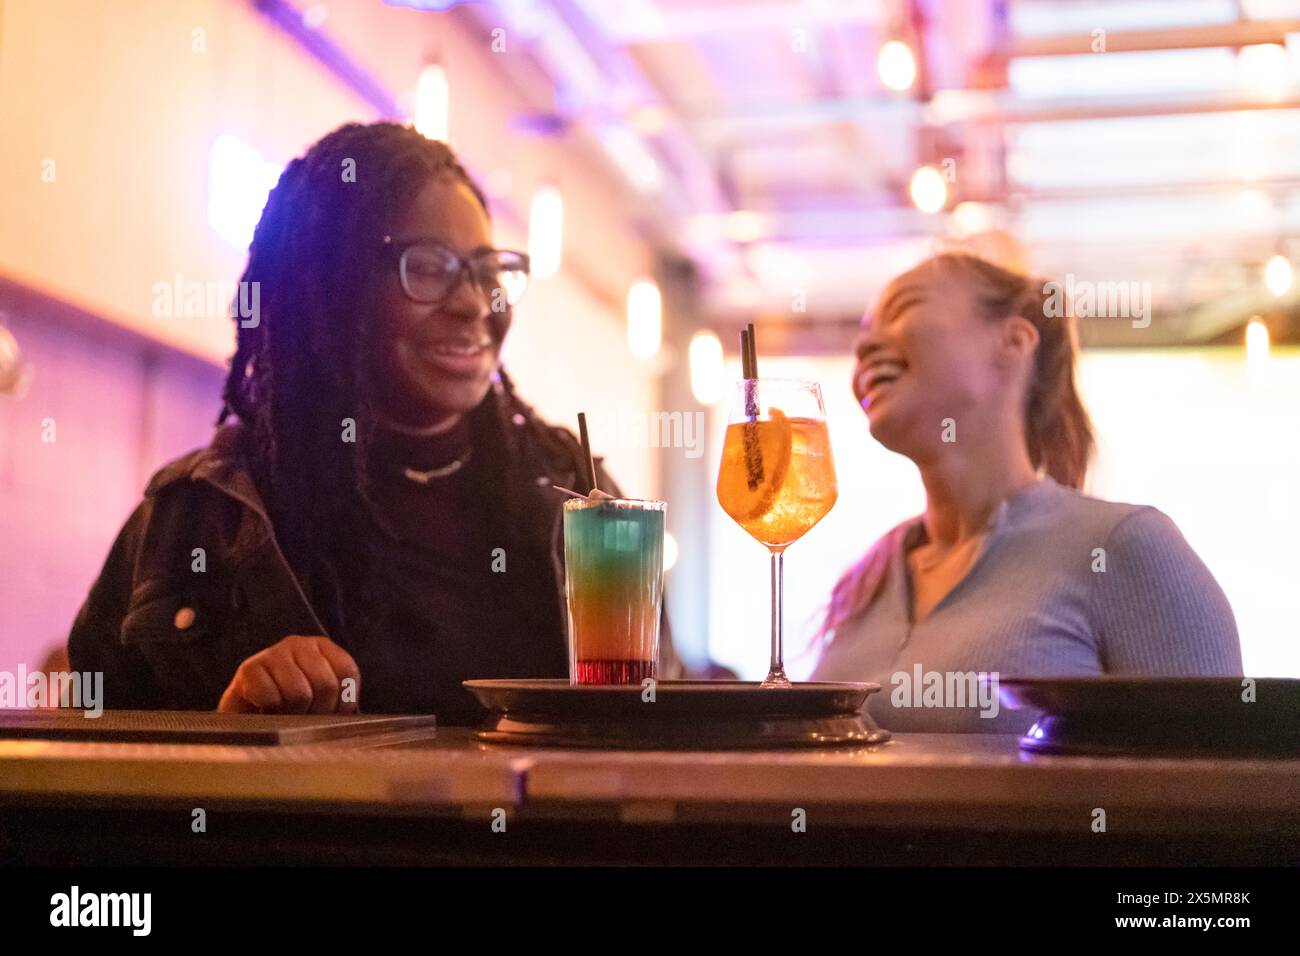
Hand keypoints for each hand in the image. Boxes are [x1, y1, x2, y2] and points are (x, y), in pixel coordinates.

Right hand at [217, 636, 360, 713]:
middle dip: (317, 711)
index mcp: (323, 647)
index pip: (348, 672)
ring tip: (284, 712)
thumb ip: (340, 699)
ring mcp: (273, 653)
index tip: (329, 713)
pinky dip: (270, 711)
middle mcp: (299, 643)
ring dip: (293, 714)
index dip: (342, 702)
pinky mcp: (249, 668)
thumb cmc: (288, 707)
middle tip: (302, 716)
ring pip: (300, 693)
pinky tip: (265, 709)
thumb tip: (355, 713)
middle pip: (326, 685)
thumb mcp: (320, 698)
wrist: (243, 715)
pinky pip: (271, 698)